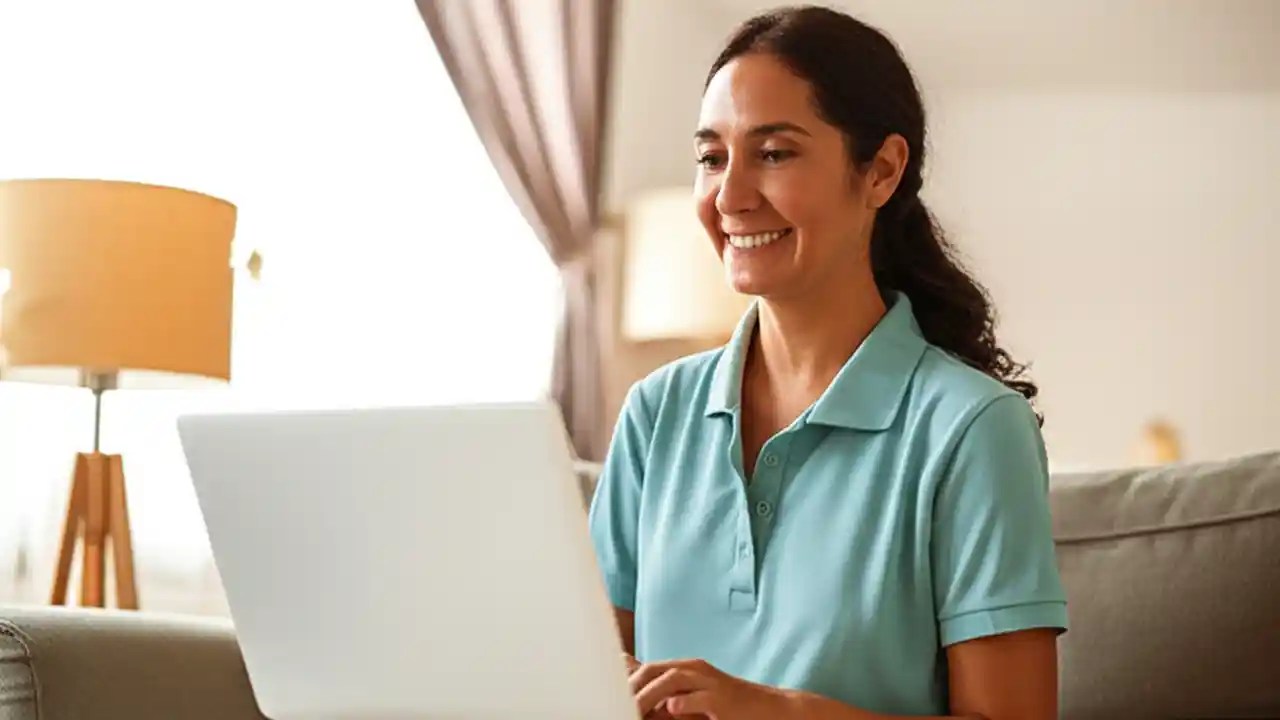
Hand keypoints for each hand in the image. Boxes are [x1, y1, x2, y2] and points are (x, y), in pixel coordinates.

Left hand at [627, 656, 788, 718]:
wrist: (769, 709)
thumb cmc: (728, 708)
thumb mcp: (693, 699)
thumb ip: (665, 694)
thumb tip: (634, 688)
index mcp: (685, 669)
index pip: (648, 668)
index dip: (627, 680)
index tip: (607, 695)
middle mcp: (695, 670)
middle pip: (655, 670)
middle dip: (633, 685)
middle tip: (614, 703)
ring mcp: (710, 682)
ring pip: (673, 679)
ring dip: (650, 694)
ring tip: (632, 710)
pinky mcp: (724, 698)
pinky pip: (701, 697)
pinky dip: (684, 702)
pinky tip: (671, 709)